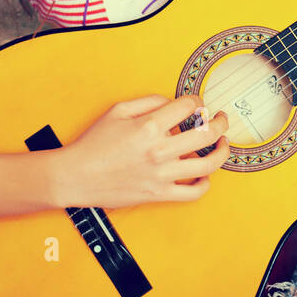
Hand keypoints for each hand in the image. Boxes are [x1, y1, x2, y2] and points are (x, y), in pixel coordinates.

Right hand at [51, 94, 230, 208]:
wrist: (74, 176)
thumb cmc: (94, 144)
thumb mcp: (118, 110)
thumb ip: (149, 101)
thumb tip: (173, 102)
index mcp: (149, 127)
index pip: (189, 107)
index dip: (198, 101)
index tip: (197, 104)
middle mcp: (159, 151)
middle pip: (207, 134)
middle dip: (221, 122)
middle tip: (222, 119)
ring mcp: (161, 175)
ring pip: (207, 165)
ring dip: (221, 151)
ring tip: (222, 144)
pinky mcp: (158, 194)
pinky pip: (192, 193)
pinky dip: (204, 184)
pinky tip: (204, 174)